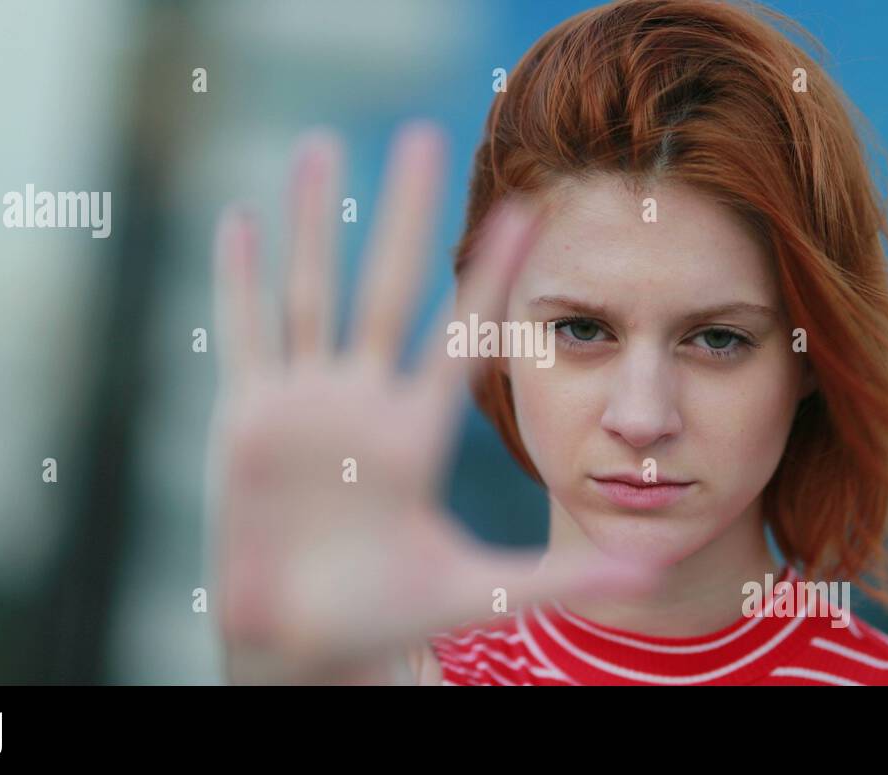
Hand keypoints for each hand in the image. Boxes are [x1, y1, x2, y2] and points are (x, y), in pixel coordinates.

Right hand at [207, 121, 658, 682]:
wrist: (303, 639)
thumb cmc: (385, 617)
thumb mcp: (479, 593)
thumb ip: (561, 578)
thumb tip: (650, 575)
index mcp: (415, 434)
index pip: (461, 336)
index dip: (493, 274)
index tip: (530, 210)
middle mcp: (361, 404)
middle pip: (383, 288)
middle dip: (400, 215)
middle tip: (420, 136)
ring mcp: (302, 404)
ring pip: (309, 292)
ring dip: (309, 222)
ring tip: (318, 146)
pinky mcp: (247, 420)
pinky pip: (244, 335)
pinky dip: (237, 279)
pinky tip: (240, 220)